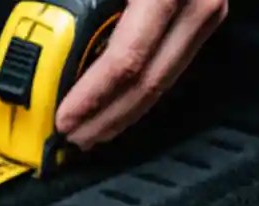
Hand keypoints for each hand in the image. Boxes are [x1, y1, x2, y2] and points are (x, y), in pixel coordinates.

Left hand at [56, 0, 227, 150]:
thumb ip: (83, 10)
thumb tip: (52, 49)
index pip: (126, 60)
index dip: (92, 96)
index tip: (64, 120)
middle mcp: (196, 9)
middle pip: (148, 84)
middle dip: (106, 119)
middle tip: (73, 139)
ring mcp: (205, 16)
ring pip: (162, 83)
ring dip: (122, 114)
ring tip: (91, 133)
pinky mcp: (202, 22)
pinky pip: (168, 68)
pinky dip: (138, 93)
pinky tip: (116, 107)